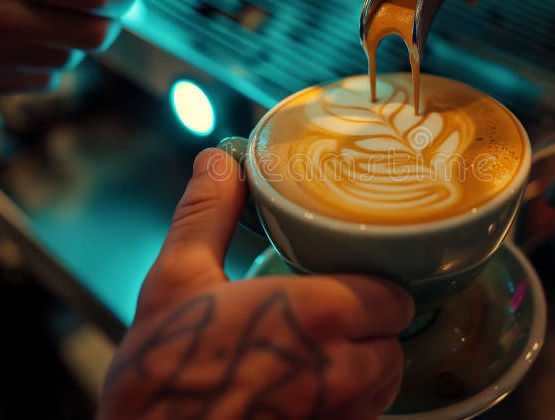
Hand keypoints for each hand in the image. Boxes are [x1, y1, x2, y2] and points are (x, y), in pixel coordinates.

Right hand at [100, 149, 414, 419]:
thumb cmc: (160, 372)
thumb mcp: (176, 279)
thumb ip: (207, 213)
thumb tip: (216, 161)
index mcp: (317, 312)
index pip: (394, 297)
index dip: (376, 289)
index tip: (356, 284)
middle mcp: (342, 369)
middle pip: (394, 342)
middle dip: (372, 329)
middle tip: (337, 318)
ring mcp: (338, 413)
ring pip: (385, 385)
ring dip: (367, 368)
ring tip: (327, 354)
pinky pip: (363, 417)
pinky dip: (350, 404)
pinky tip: (311, 391)